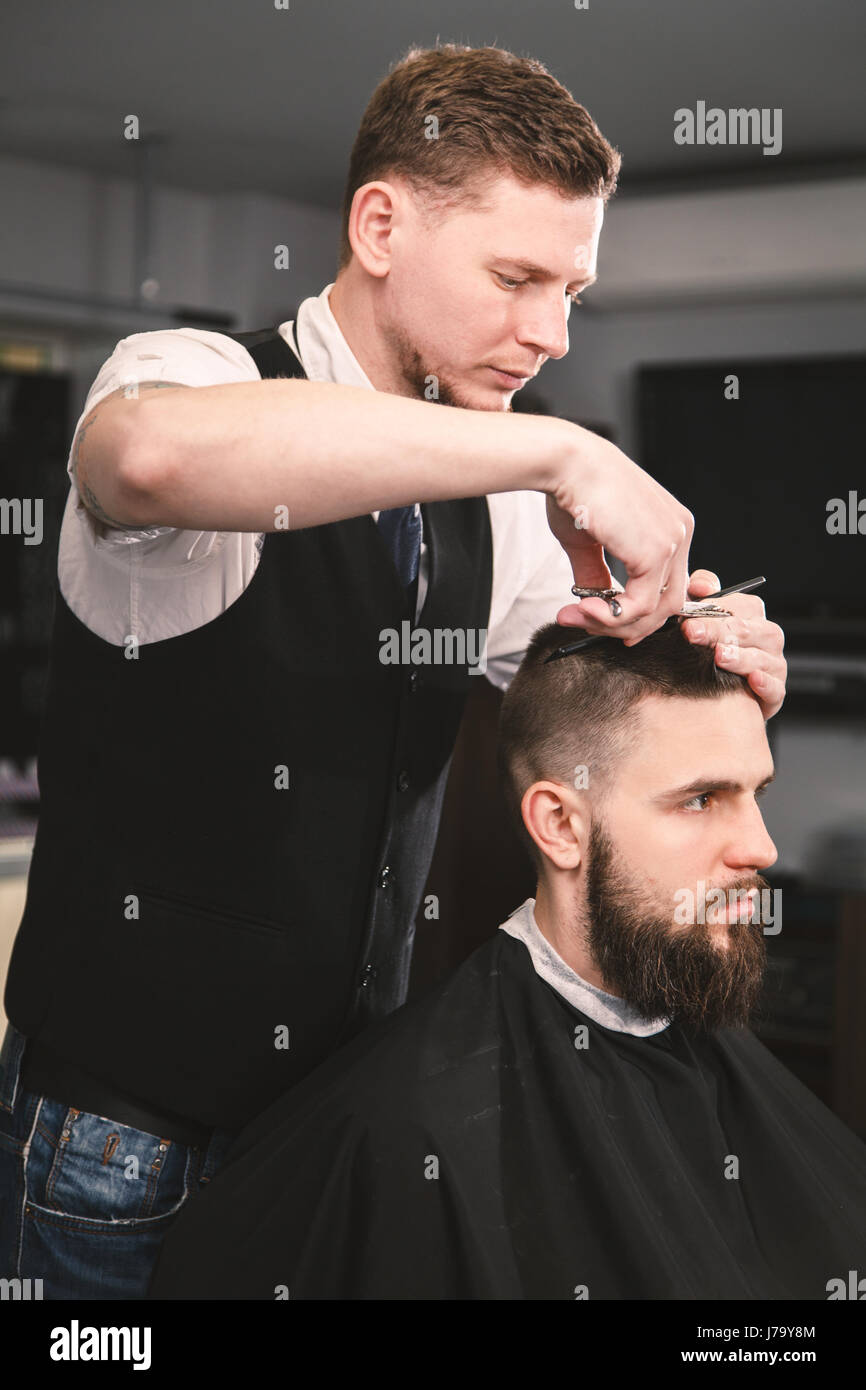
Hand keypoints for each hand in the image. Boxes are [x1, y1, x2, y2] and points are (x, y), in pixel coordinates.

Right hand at [546, 430, 694, 640]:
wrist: (566, 463)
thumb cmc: (573, 489)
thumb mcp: (588, 543)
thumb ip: (596, 575)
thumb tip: (593, 604)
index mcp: (669, 525)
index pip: (666, 583)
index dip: (640, 612)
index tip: (608, 621)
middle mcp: (679, 531)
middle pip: (668, 602)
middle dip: (627, 624)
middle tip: (587, 624)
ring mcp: (672, 541)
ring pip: (656, 610)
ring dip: (614, 624)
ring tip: (579, 617)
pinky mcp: (657, 551)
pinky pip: (641, 606)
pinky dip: (612, 617)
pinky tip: (586, 610)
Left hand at [678, 569, 786, 718]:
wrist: (716, 693)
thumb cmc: (710, 648)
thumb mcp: (703, 616)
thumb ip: (701, 592)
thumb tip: (701, 585)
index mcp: (752, 614)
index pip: (738, 605)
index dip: (714, 607)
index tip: (689, 616)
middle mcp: (767, 636)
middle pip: (746, 630)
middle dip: (717, 630)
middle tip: (692, 632)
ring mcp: (774, 664)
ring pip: (760, 658)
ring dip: (739, 657)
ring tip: (718, 656)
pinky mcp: (775, 692)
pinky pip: (775, 687)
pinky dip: (765, 684)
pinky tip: (753, 679)